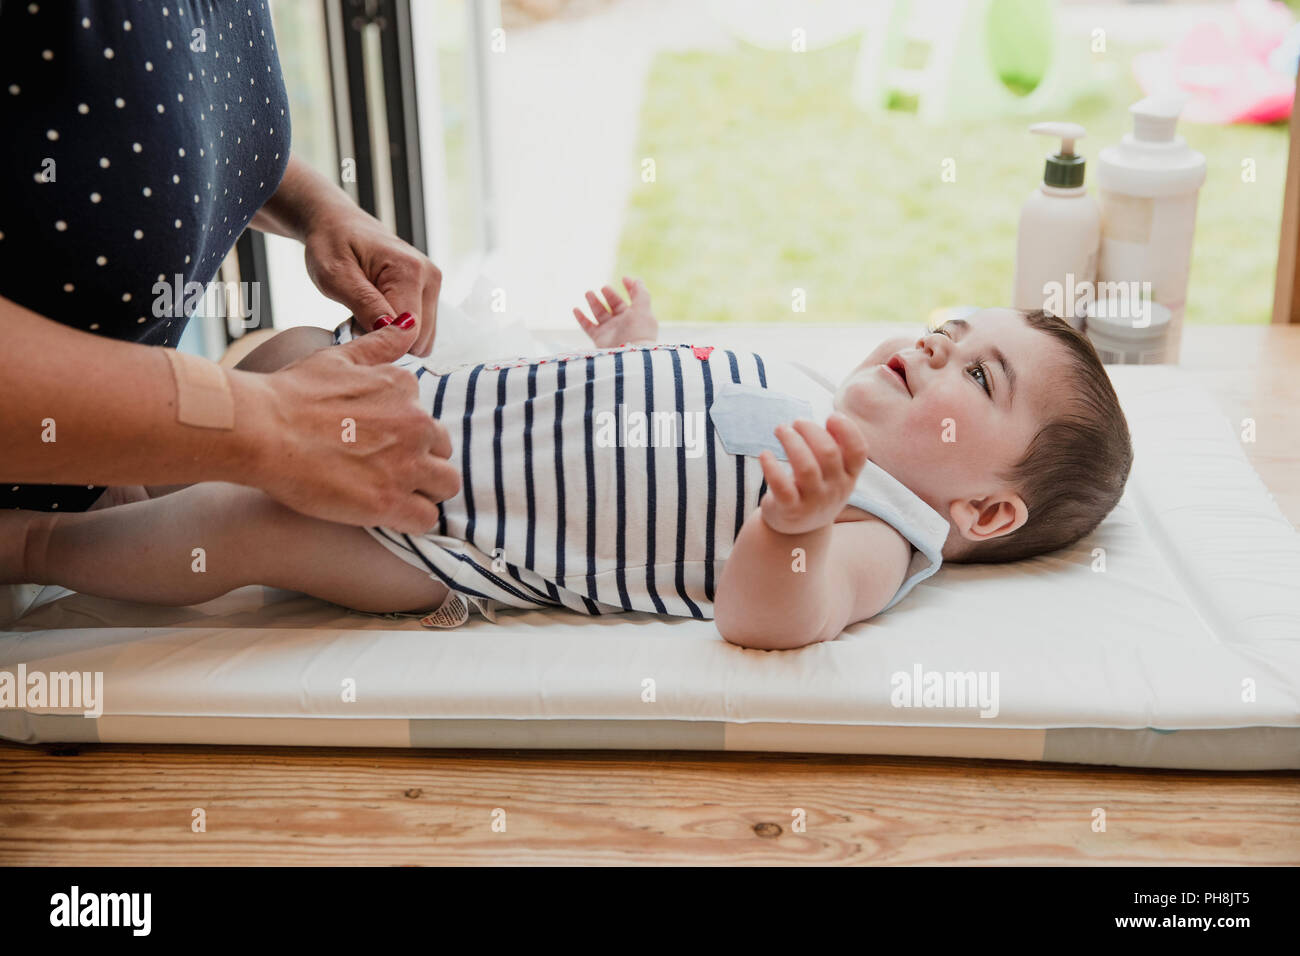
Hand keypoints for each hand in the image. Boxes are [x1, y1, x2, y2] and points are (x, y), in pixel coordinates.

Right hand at [242, 321, 459, 532]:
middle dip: (423, 462)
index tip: (379, 445)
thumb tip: (407, 325)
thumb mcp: (338, 357)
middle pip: (443, 451)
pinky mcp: (390, 502)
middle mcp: (416, 423)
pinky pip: (426, 518)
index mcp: (404, 389)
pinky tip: (387, 515)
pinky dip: (411, 519)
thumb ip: (380, 346)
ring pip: (446, 485)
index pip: (427, 418)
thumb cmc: (291, 393)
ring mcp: (406, 464)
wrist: (261, 429)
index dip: (406, 436)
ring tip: (394, 494)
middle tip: (387, 472)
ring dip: (426, 491)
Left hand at [301, 204, 441, 356]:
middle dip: (388, 338)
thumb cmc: (331, 244)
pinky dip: (399, 330)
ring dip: (394, 336)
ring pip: (422, 338)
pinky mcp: (429, 292)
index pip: (408, 331)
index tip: (353, 327)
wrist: (338, 223)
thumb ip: (364, 303)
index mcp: (410, 271)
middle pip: (419, 338)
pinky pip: (421, 329)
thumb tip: (391, 330)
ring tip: (367, 314)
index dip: (379, 340)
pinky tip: (379, 314)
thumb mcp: (334, 275)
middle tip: (357, 319)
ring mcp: (433, 285)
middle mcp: (430, 278)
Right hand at [572, 276, 657, 346]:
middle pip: (614, 305)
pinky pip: (588, 327)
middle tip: (603, 288)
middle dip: (609, 295)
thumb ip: (640, 293)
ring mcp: (611, 331)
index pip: (632, 299)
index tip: (624, 278)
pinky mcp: (600, 339)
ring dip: (594, 302)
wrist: (629, 357)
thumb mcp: (643, 309)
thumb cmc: (639, 332)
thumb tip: (636, 279)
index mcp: (637, 315)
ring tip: (588, 293)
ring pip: (600, 313)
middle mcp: (624, 323)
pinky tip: (576, 309)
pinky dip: (581, 318)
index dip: (629, 287)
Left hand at [758, 414, 868, 535]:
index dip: (848, 430)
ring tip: (780, 429)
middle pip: (828, 454)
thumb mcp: (834, 473)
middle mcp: (835, 490)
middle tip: (796, 422)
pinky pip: (781, 486)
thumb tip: (834, 418)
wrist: (798, 529)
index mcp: (849, 476)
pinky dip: (771, 467)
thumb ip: (837, 448)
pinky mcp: (790, 509)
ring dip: (791, 442)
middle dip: (811, 431)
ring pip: (806, 468)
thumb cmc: (816, 488)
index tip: (831, 416)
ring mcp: (813, 502)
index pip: (858, 452)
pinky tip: (765, 454)